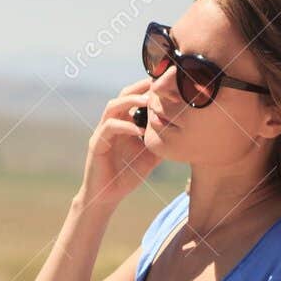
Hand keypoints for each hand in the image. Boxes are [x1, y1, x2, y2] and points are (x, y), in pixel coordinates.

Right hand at [79, 77, 161, 210]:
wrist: (108, 196)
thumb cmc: (127, 175)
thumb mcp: (151, 156)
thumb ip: (161, 142)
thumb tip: (183, 132)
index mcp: (124, 122)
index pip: (135, 97)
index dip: (148, 89)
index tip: (166, 84)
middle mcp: (112, 123)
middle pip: (123, 95)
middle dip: (140, 87)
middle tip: (158, 84)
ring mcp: (102, 132)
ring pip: (113, 106)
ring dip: (130, 101)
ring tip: (148, 102)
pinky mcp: (96, 144)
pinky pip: (109, 128)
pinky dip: (125, 126)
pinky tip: (140, 131)